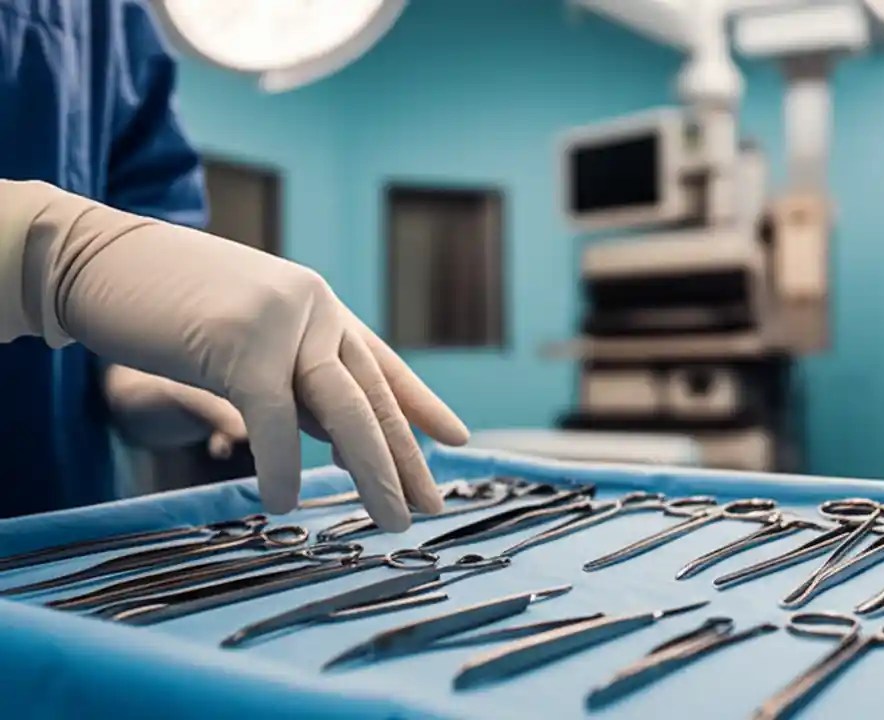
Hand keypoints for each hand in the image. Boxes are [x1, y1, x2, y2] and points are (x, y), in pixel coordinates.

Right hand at [17, 182, 468, 530]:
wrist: (97, 258)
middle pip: (372, 396)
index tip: (458, 438)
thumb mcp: (246, 338)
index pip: (382, 362)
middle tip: (428, 508)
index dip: (420, 403)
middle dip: (404, 458)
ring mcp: (283, 320)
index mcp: (319, 304)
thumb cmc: (167, 303)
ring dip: (372, 473)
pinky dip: (282, 465)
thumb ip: (292, 378)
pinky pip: (274, 419)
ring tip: (392, 522)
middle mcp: (315, 306)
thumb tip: (336, 436)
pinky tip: (285, 501)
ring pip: (343, 410)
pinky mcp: (241, 341)